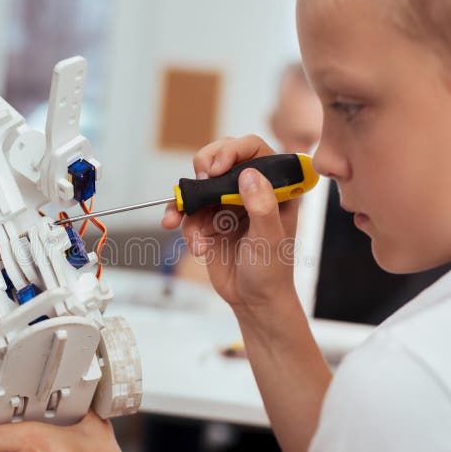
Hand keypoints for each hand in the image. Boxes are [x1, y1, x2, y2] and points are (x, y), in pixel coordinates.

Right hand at [161, 135, 298, 311]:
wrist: (253, 300)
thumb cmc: (271, 270)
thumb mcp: (270, 238)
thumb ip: (262, 206)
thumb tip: (248, 174)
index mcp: (274, 187)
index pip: (254, 151)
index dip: (233, 150)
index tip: (218, 167)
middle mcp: (249, 190)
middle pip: (221, 158)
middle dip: (205, 166)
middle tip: (200, 180)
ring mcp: (227, 204)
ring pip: (199, 185)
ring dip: (186, 202)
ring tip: (176, 220)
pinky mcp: (209, 221)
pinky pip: (188, 212)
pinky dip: (183, 225)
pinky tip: (195, 246)